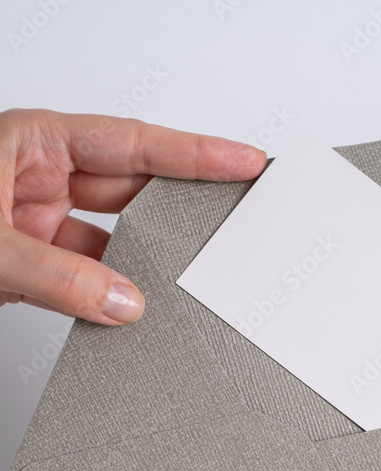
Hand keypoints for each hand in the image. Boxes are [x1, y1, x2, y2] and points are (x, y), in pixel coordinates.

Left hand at [0, 108, 265, 324]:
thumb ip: (56, 277)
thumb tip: (123, 304)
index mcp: (32, 143)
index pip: (131, 145)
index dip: (194, 154)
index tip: (243, 162)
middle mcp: (38, 177)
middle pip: (131, 189)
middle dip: (180, 208)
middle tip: (234, 216)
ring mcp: (35, 221)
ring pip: (111, 240)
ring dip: (140, 266)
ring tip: (183, 283)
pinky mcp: (32, 263)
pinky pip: (84, 277)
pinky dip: (107, 298)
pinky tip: (131, 312)